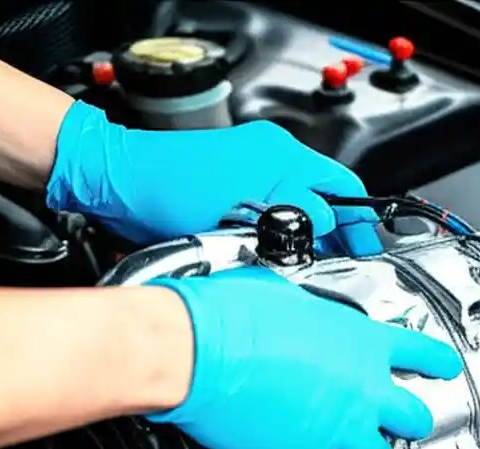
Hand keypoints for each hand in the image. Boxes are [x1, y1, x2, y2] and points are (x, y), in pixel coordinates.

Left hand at [45, 100, 380, 254]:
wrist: (113, 180)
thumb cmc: (161, 189)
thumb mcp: (236, 212)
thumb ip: (289, 218)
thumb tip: (325, 226)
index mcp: (280, 156)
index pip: (341, 188)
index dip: (358, 224)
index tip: (367, 251)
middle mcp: (271, 154)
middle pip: (325, 195)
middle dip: (337, 231)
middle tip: (345, 263)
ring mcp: (252, 164)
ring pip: (300, 203)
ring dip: (307, 231)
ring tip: (311, 262)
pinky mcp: (234, 179)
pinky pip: (274, 203)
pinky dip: (282, 226)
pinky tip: (277, 250)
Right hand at [144, 267, 463, 448]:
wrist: (197, 351)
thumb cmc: (232, 314)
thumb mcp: (287, 296)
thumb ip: (313, 315)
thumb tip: (302, 315)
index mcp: (363, 341)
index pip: (422, 354)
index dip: (437, 363)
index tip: (445, 368)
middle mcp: (362, 388)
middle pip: (414, 417)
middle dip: (409, 420)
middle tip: (399, 420)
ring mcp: (337, 429)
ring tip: (352, 446)